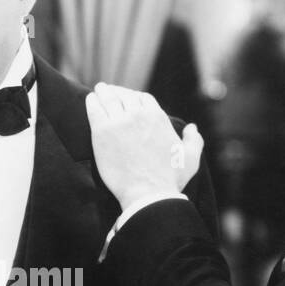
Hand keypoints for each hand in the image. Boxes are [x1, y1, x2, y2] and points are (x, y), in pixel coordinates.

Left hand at [85, 82, 203, 210]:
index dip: (134, 97)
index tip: (127, 99)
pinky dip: (92, 102)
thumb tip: (192, 127)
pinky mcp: (102, 132)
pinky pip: (95, 110)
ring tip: (97, 91)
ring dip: (102, 92)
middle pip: (124, 95)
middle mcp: (138, 114)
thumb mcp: (190, 158)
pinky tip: (90, 100)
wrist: (149, 194)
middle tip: (107, 91)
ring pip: (108, 98)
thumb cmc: (170, 179)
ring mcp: (119, 122)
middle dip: (116, 92)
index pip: (143, 98)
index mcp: (158, 117)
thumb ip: (194, 140)